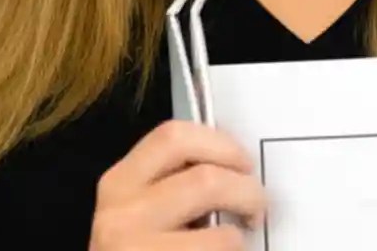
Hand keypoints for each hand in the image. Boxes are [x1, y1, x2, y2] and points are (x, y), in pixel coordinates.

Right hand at [90, 120, 266, 249]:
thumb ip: (172, 183)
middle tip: (257, 205)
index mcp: (120, 182)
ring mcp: (135, 250)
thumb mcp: (140, 209)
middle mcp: (121, 214)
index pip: (173, 137)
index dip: (220, 143)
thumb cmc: (138, 246)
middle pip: (205, 180)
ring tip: (239, 240)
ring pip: (220, 235)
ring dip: (239, 237)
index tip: (243, 163)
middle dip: (246, 190)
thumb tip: (233, 166)